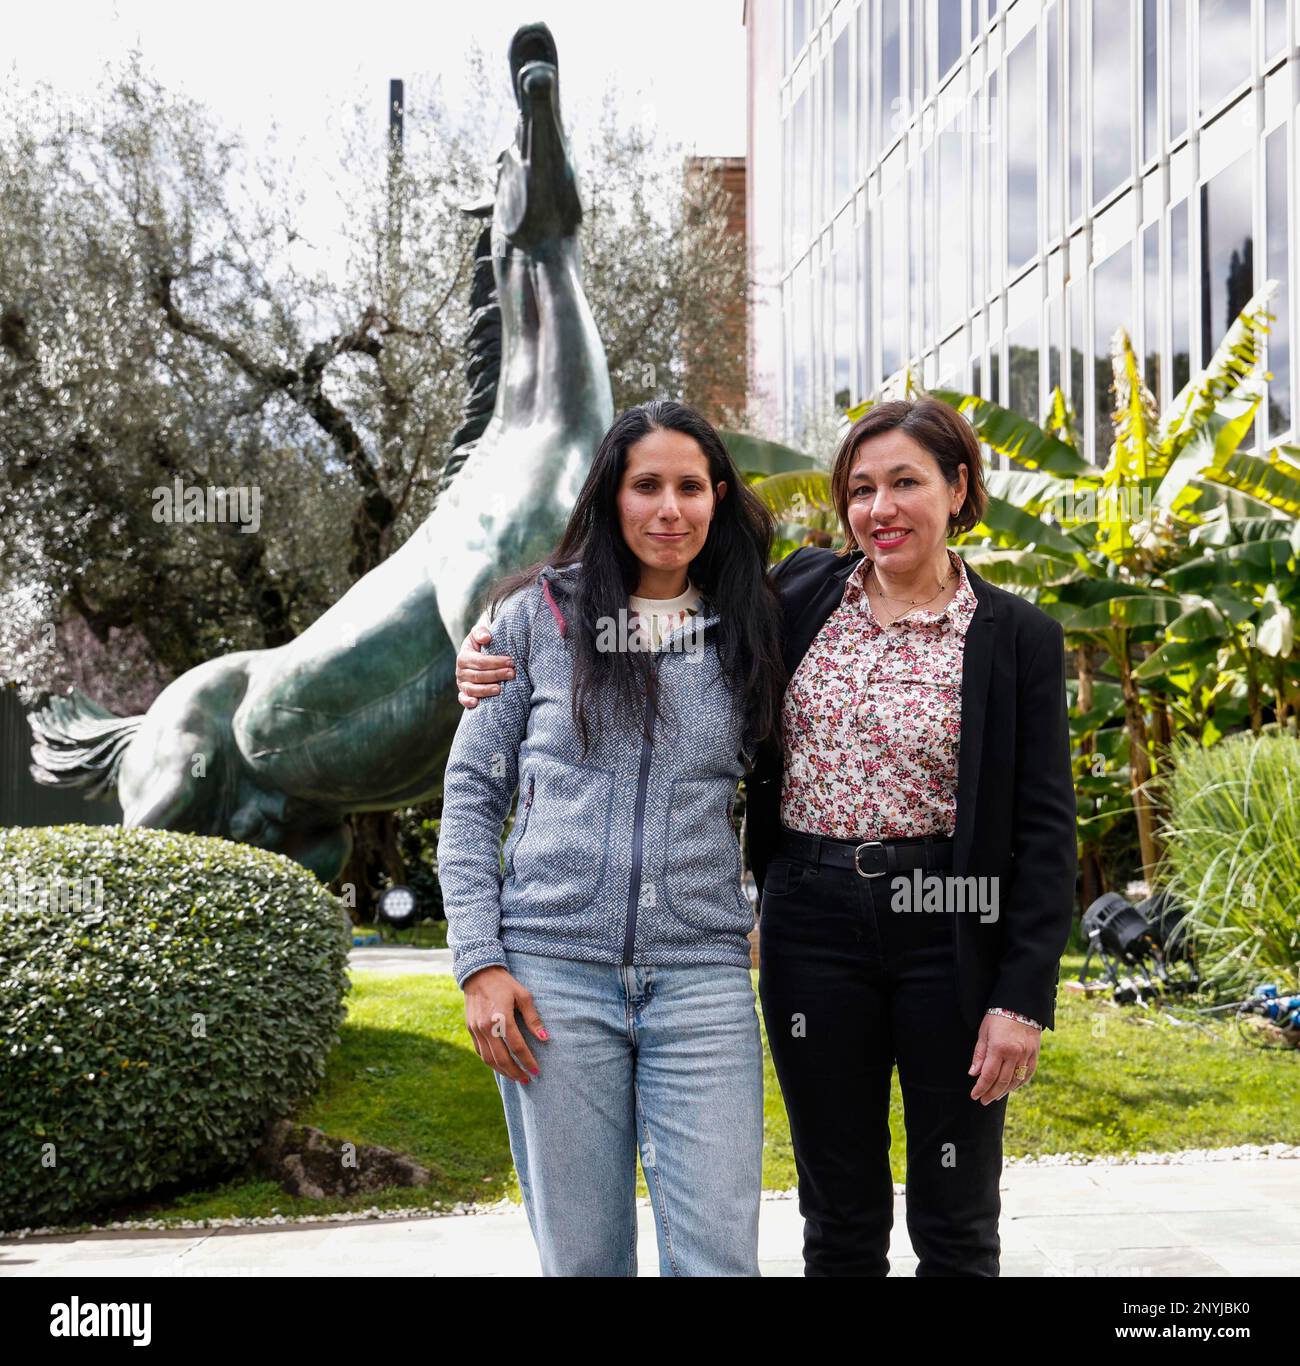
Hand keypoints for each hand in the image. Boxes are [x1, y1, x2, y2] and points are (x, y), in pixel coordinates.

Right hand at [455, 624, 515, 708]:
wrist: (476, 653)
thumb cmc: (481, 643)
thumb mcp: (479, 633)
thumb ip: (481, 632)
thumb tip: (486, 638)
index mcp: (464, 657)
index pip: (480, 661)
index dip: (496, 662)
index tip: (511, 661)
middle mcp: (461, 671)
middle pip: (478, 676)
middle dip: (496, 675)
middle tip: (512, 674)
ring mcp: (462, 683)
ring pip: (472, 689)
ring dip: (486, 690)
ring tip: (501, 689)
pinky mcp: (463, 692)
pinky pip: (462, 699)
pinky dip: (467, 701)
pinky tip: (476, 703)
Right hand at [463, 966, 547, 1082]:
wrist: (479, 973)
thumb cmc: (505, 983)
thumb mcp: (523, 995)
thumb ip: (533, 1018)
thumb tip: (545, 1038)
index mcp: (501, 1017)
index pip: (517, 1046)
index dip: (528, 1061)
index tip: (537, 1071)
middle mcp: (486, 1026)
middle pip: (501, 1058)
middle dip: (515, 1072)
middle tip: (526, 1079)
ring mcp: (476, 1029)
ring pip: (489, 1059)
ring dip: (502, 1071)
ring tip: (515, 1076)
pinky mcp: (470, 1029)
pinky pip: (480, 1052)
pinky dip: (490, 1062)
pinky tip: (500, 1065)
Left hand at [967, 1013, 1039, 1104]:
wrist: (1021, 1004)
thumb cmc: (998, 1016)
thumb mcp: (984, 1032)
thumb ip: (979, 1054)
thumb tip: (973, 1073)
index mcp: (999, 1048)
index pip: (988, 1075)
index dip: (981, 1088)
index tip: (974, 1096)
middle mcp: (1015, 1054)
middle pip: (1002, 1081)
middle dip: (991, 1093)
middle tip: (983, 1101)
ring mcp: (1027, 1055)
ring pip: (1015, 1081)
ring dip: (1004, 1091)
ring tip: (994, 1096)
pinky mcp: (1035, 1054)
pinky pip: (1027, 1074)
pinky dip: (1019, 1084)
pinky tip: (1011, 1088)